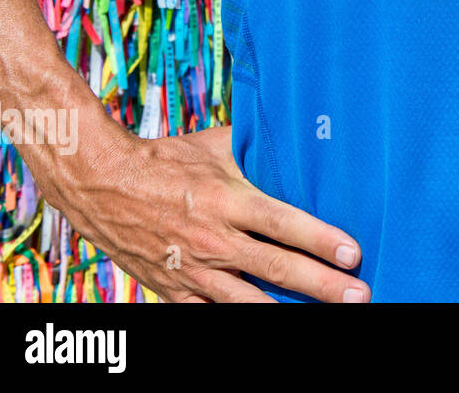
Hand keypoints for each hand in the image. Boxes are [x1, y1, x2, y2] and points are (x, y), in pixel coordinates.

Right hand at [38, 124, 369, 302]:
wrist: (100, 183)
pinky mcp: (173, 291)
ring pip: (247, 302)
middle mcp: (213, 239)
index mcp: (227, 200)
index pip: (284, 224)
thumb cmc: (166, 159)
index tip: (354, 253)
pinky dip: (240, 321)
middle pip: (276, 268)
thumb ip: (258, 149)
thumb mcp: (216, 145)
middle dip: (322, 285)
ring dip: (288, 313)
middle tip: (358, 295)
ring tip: (324, 319)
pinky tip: (270, 322)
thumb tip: (302, 137)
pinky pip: (210, 316)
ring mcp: (192, 271)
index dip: (321, 240)